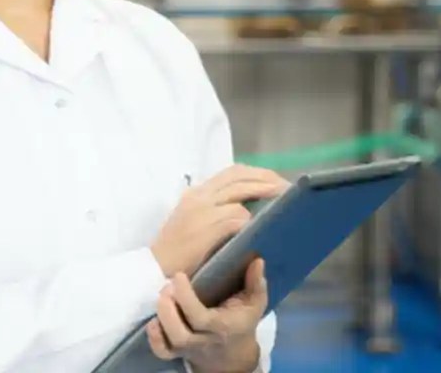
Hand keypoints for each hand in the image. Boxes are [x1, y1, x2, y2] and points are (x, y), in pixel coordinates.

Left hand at [147, 257, 268, 371]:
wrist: (233, 355)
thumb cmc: (241, 322)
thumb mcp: (254, 303)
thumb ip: (256, 283)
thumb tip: (257, 261)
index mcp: (221, 327)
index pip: (200, 317)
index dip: (185, 297)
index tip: (179, 275)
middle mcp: (202, 340)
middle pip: (179, 334)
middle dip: (167, 309)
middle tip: (165, 286)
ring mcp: (187, 348)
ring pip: (167, 344)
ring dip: (160, 319)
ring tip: (160, 297)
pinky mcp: (176, 352)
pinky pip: (161, 351)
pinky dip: (154, 337)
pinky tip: (153, 319)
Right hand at [150, 165, 289, 277]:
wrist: (153, 269)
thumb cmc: (175, 251)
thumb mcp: (190, 221)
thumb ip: (213, 210)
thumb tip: (247, 209)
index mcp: (196, 193)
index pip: (231, 173)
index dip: (256, 173)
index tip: (275, 180)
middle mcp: (199, 196)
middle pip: (239, 177)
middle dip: (266, 179)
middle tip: (287, 189)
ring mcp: (202, 210)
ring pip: (240, 194)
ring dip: (264, 195)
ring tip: (284, 203)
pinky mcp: (206, 228)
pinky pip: (237, 217)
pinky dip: (252, 219)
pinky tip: (264, 225)